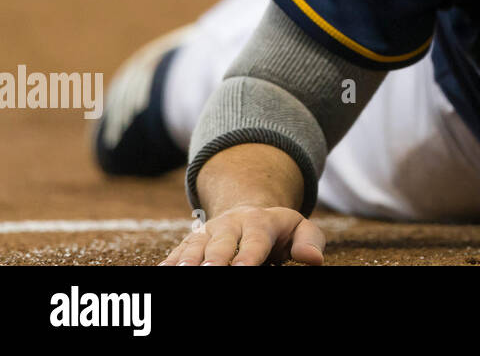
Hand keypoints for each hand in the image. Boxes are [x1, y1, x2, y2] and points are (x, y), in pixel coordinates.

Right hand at [160, 205, 325, 265]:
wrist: (250, 211)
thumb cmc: (280, 230)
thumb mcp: (301, 229)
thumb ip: (309, 241)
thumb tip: (314, 259)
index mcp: (261, 222)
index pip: (255, 241)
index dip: (248, 256)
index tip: (243, 270)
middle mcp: (231, 225)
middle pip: (221, 245)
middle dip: (214, 261)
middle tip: (208, 273)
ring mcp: (208, 232)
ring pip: (195, 246)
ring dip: (187, 261)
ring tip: (182, 273)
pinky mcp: (191, 241)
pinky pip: (177, 252)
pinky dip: (169, 262)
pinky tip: (161, 272)